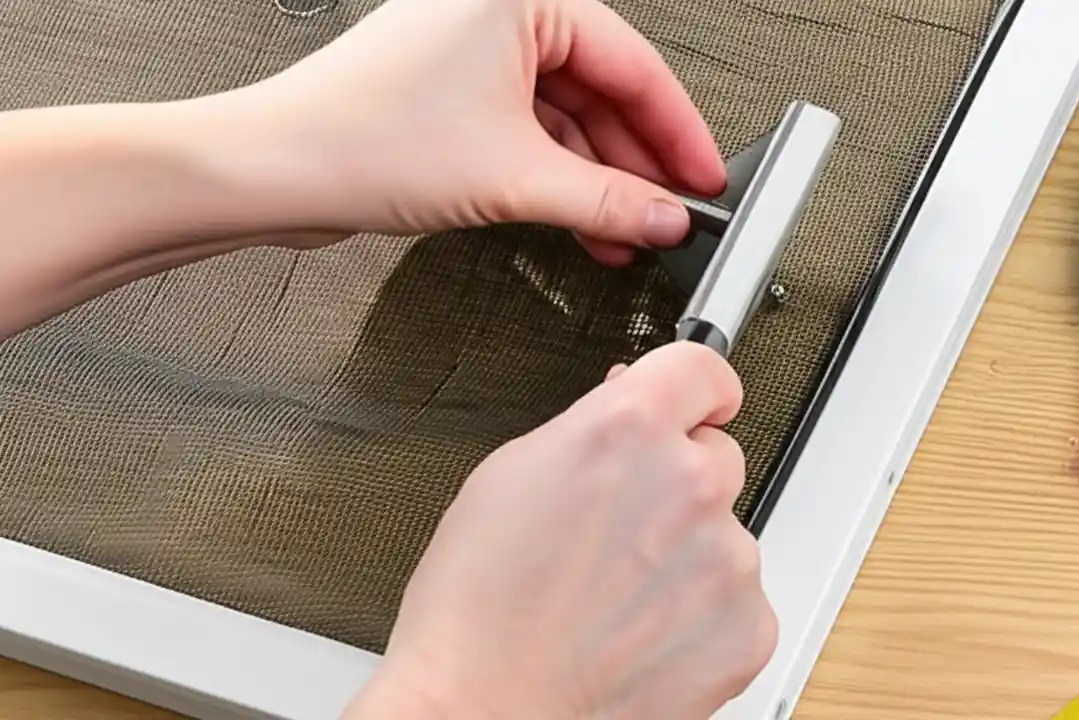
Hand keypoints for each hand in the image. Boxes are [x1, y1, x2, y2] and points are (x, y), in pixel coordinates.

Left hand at [220, 0, 726, 264]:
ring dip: (598, 182)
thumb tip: (664, 215)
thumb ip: (608, 199)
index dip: (677, 132)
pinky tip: (583, 223)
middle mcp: (498, 14)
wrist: (270, 173)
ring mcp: (473, 55)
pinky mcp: (453, 95)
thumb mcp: (514, 176)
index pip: (633, 65)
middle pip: (602, 91)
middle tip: (670, 213)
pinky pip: (530, 134)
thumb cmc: (358, 139)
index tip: (703, 180)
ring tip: (627, 234)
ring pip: (567, 119)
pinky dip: (558, 180)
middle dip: (637, 165)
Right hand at [344, 342, 776, 718]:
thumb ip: (591, 427)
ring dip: (687, 556)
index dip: (697, 388)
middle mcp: (690, 483)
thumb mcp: (512, 475)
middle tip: (619, 534)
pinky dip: (702, 616)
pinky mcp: (748, 628)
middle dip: (677, 485)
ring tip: (615, 597)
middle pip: (714, 457)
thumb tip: (630, 402)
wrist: (485, 712)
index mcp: (629, 429)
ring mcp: (728, 559)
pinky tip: (640, 633)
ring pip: (724, 534)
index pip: (703, 370)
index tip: (698, 404)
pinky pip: (739, 601)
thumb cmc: (477, 608)